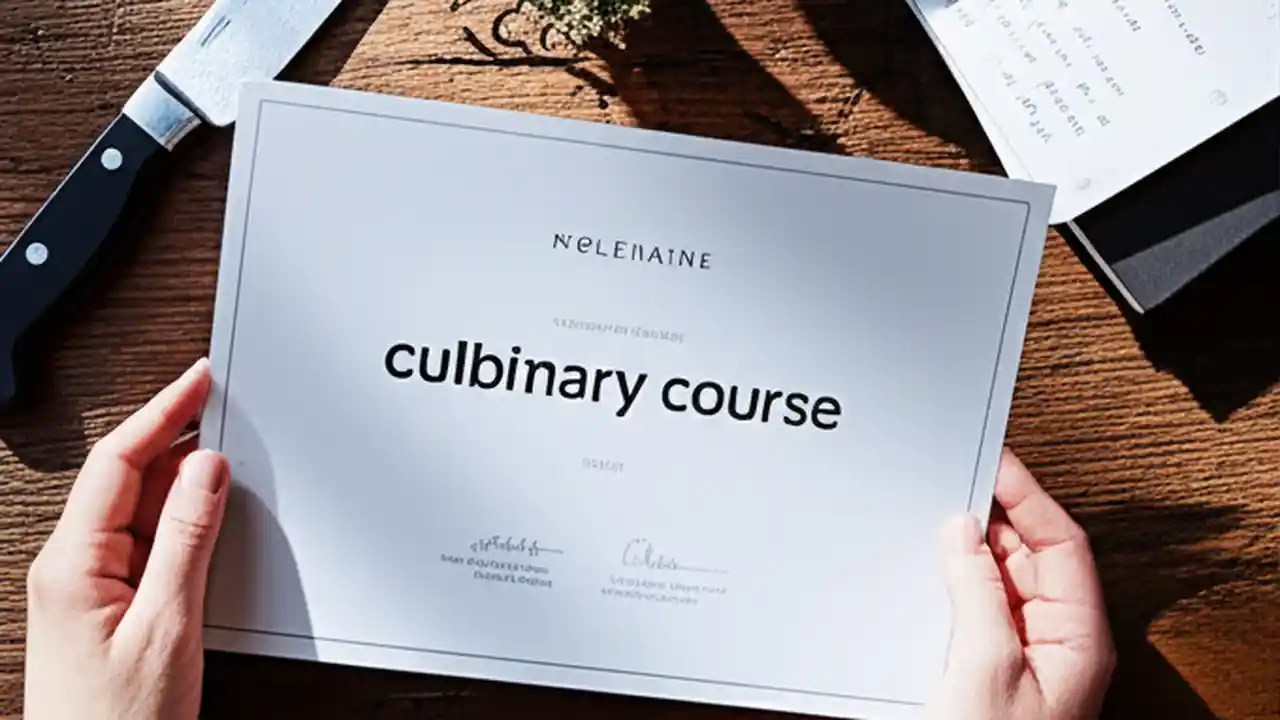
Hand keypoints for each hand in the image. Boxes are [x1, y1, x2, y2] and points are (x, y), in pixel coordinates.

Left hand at [25, 359, 228, 719]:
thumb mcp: (167, 624)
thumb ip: (186, 540)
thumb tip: (207, 471)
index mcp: (73, 563)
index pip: (118, 461)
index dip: (161, 411)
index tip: (198, 380)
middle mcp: (72, 567)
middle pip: (126, 477)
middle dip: (174, 435)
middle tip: (223, 406)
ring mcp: (87, 586)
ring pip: (137, 507)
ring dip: (180, 478)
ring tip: (226, 455)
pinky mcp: (107, 604)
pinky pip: (143, 540)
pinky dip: (178, 518)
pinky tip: (206, 513)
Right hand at [927, 448, 1114, 719]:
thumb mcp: (984, 667)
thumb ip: (977, 592)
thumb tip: (962, 532)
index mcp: (1076, 638)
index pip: (1061, 543)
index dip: (1027, 494)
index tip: (990, 458)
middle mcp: (1052, 644)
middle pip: (1027, 556)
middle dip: (989, 518)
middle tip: (946, 484)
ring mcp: (1017, 659)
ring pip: (995, 581)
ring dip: (962, 552)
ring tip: (926, 525)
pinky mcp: (982, 673)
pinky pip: (971, 610)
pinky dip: (946, 585)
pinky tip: (918, 576)